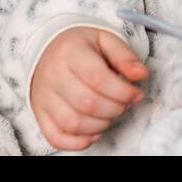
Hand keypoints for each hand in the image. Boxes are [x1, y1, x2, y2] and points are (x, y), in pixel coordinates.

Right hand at [30, 26, 148, 150]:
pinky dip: (78, 141)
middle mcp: (52, 75)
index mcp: (70, 52)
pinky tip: (94, 131)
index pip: (98, 79)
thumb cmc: (81, 46)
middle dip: (115, 108)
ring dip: (101, 125)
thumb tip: (142, 74)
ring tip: (112, 113)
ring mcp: (43, 97)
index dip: (123, 92)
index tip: (137, 94)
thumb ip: (125, 57)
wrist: (49, 49)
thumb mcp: (105, 39)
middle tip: (125, 103)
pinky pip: (56, 137)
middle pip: (87, 103)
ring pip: (73, 123)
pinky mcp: (39, 114)